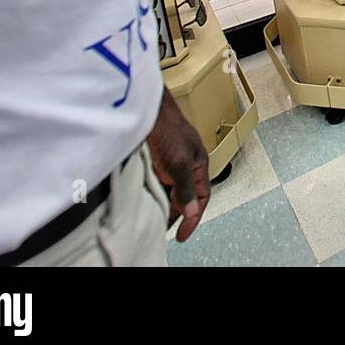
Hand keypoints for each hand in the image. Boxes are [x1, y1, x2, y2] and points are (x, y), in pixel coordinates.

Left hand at [147, 89, 210, 241]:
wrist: (144, 108)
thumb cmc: (167, 127)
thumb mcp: (179, 162)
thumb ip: (186, 188)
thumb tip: (193, 211)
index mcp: (198, 165)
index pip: (202, 197)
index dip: (194, 217)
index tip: (183, 235)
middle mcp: (184, 166)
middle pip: (183, 197)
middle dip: (174, 213)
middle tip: (161, 228)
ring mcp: (167, 164)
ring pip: (167, 192)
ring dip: (160, 204)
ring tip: (150, 216)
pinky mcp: (152, 163)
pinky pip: (153, 185)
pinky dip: (149, 194)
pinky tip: (142, 200)